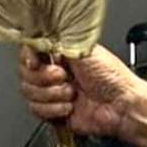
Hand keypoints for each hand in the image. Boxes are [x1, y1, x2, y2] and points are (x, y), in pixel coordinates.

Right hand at [18, 45, 138, 138]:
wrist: (121, 106)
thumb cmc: (112, 76)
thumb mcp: (84, 49)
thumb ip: (58, 40)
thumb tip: (38, 36)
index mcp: (59, 53)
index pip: (30, 51)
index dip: (28, 57)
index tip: (35, 62)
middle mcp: (53, 71)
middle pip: (25, 73)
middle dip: (44, 77)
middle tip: (64, 76)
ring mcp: (51, 92)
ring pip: (29, 92)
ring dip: (52, 94)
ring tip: (72, 92)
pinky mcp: (52, 111)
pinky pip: (36, 110)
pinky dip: (54, 109)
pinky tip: (70, 106)